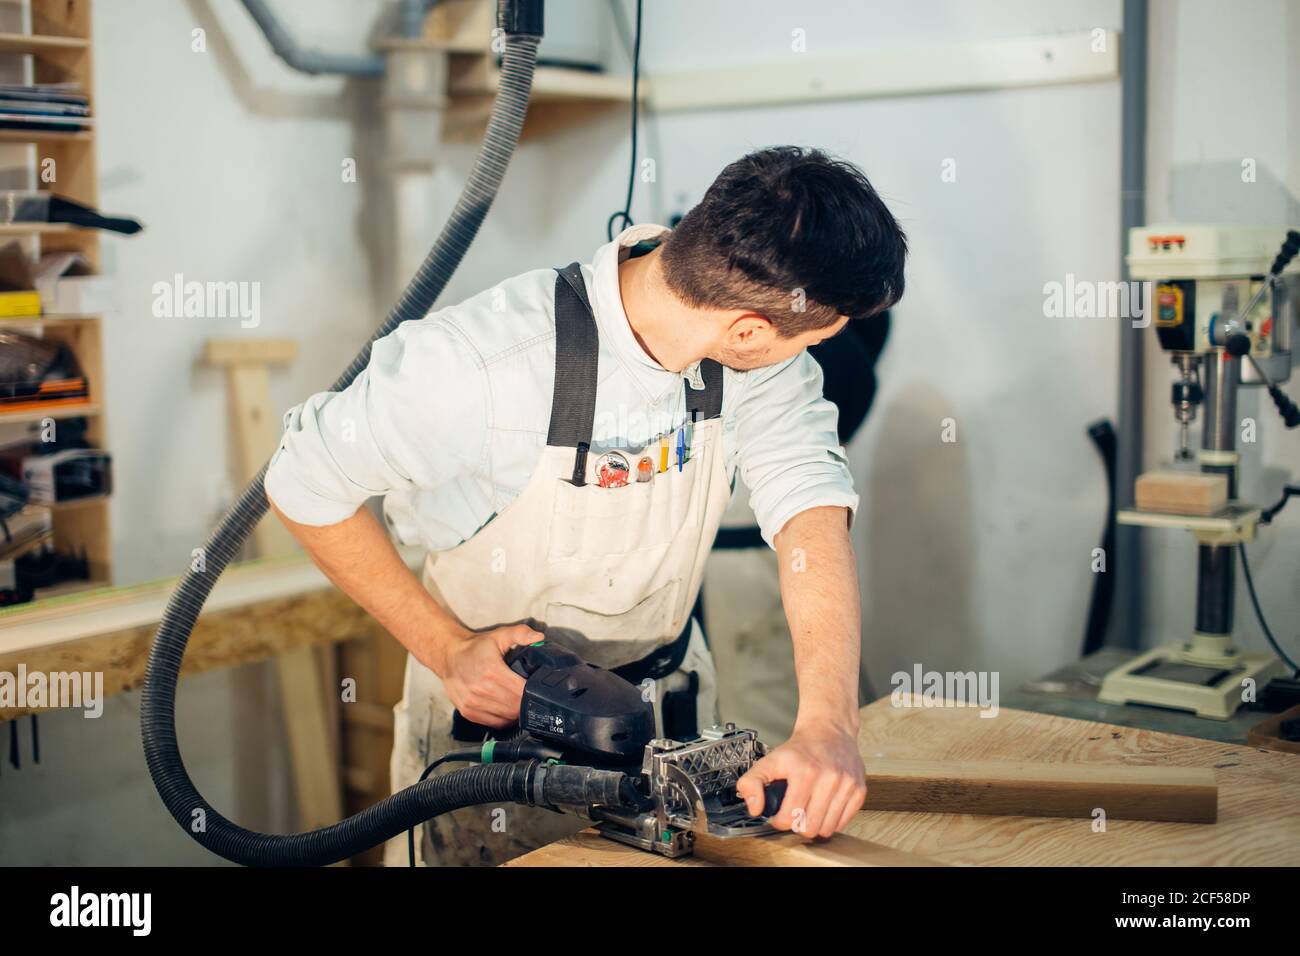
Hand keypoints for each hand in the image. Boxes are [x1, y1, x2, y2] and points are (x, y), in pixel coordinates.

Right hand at [433, 623, 536, 727]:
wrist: (448, 656)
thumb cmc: (475, 648)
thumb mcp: (499, 635)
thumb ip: (520, 633)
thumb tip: (539, 637)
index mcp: (491, 670)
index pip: (521, 691)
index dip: (533, 691)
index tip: (535, 686)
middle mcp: (480, 689)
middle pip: (515, 707)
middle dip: (526, 702)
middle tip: (529, 694)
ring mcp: (472, 702)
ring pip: (506, 717)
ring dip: (515, 712)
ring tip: (517, 701)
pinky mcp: (468, 712)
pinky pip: (493, 723)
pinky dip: (503, 718)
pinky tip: (505, 708)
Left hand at [736, 722, 866, 837]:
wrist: (830, 730)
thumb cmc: (801, 748)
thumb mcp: (770, 760)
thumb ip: (752, 782)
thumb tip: (755, 808)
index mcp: (803, 771)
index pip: (789, 818)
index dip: (779, 821)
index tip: (779, 814)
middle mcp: (828, 778)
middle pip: (809, 828)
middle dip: (798, 825)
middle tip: (794, 813)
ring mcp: (846, 785)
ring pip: (827, 829)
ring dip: (815, 824)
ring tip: (808, 811)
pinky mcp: (859, 790)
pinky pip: (842, 823)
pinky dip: (831, 821)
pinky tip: (823, 808)